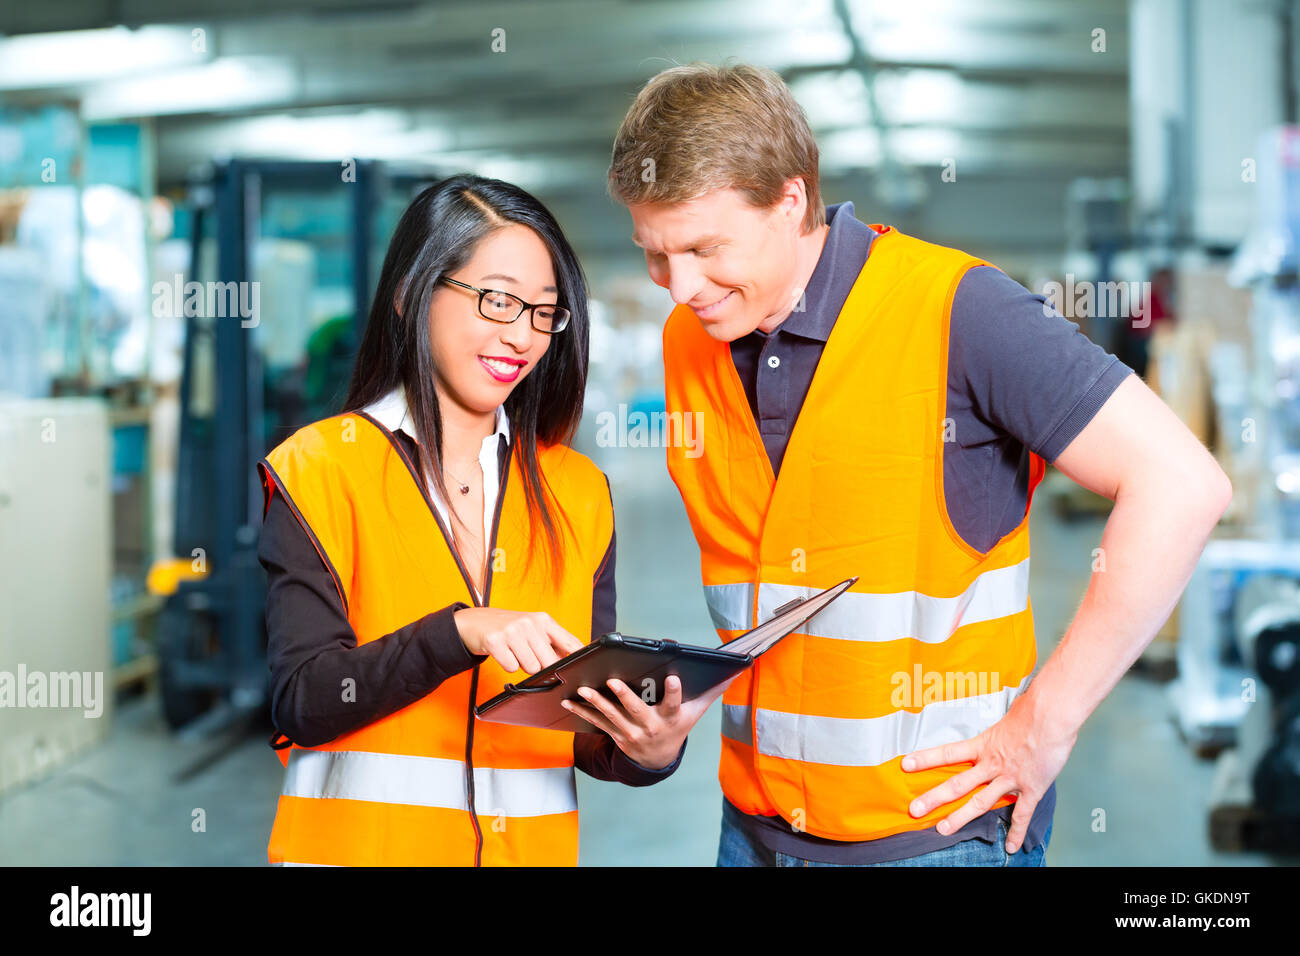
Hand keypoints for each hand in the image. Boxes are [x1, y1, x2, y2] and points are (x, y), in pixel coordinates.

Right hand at [453, 608, 582, 674]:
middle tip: (528, 655)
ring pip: (532, 667)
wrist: (474, 621)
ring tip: (514, 652)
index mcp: (544, 620)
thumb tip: (573, 660)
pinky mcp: (496, 641)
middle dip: (542, 666)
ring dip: (523, 665)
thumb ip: (553, 642)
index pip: (570, 643)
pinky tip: (503, 653)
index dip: (578, 658)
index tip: (582, 669)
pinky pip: (512, 667)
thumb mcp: (533, 628)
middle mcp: (530, 622)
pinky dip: (508, 665)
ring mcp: (513, 631)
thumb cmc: (508, 628)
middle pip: (550, 662)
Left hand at [560, 674, 734, 769]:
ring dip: (596, 703)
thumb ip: (710, 692)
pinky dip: (582, 712)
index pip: (675, 704)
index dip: (675, 692)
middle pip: (636, 710)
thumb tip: (734, 672)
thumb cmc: (678, 727)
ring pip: (611, 716)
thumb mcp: (695, 713)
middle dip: (624, 696)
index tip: (674, 677)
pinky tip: (569, 701)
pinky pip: (597, 723)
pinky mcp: (615, 735)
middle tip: (613, 682)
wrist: (657, 759)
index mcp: (671, 718)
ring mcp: (630, 733)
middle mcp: (650, 727)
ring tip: (583, 690)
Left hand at [900, 692, 1076, 853]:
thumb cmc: (1032, 711)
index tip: (905, 764)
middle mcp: (991, 763)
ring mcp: (1010, 778)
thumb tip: (995, 730)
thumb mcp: (1006, 717)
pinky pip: (1022, 814)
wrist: (1052, 716)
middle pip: (957, 784)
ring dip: (960, 818)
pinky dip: (1016, 832)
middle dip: (934, 798)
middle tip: (914, 810)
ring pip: (980, 803)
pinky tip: (1012, 847)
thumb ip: (997, 731)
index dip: (926, 758)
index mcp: (983, 744)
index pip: (948, 752)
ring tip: (942, 830)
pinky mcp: (1031, 788)